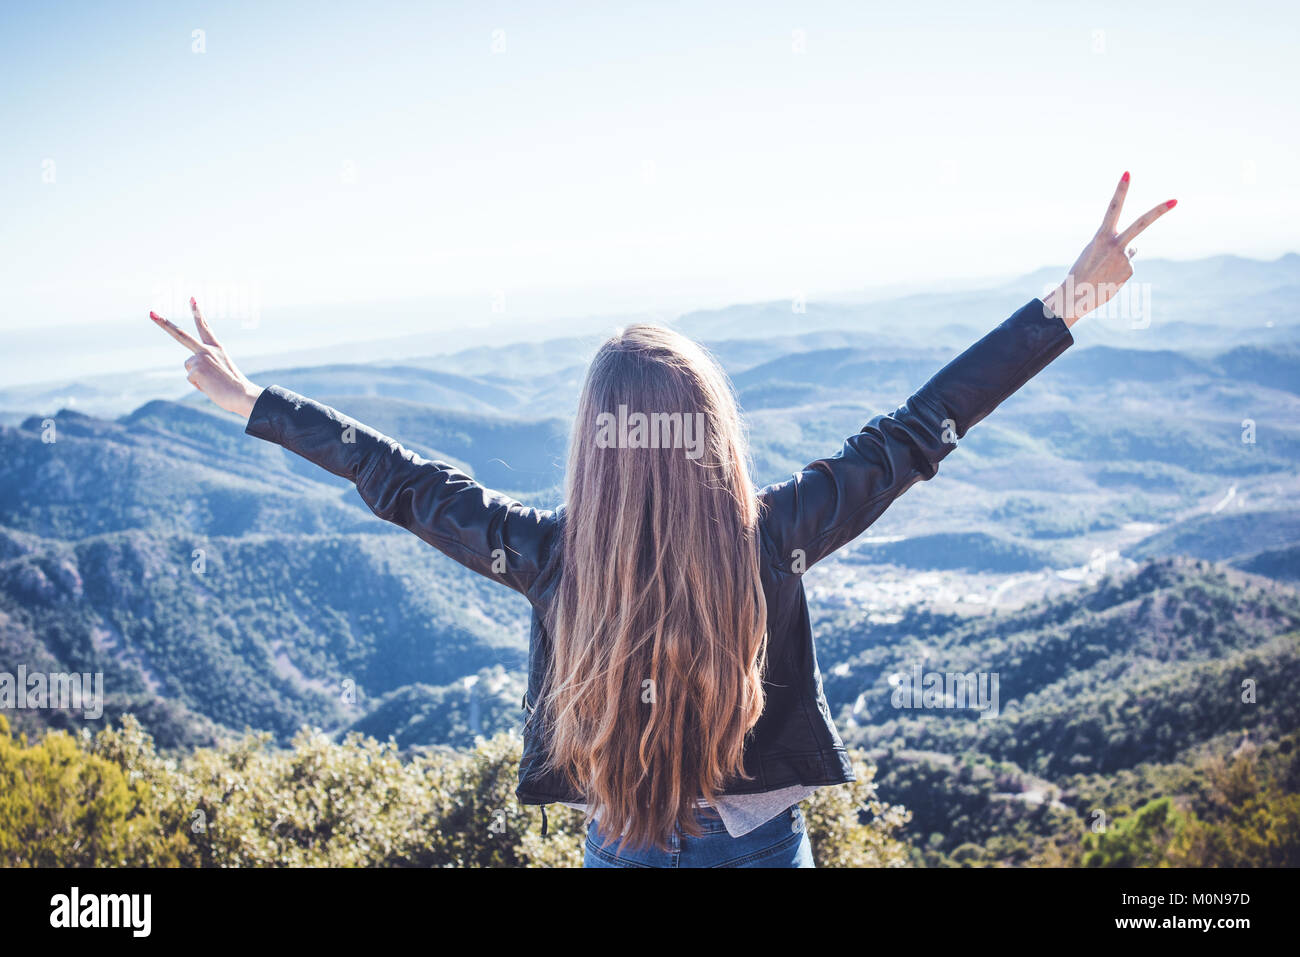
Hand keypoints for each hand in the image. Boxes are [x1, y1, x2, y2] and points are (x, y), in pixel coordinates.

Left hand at [150, 298, 263, 417]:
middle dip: (164, 324)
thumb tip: (192, 371)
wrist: (242, 394)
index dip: (198, 312)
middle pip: (181, 335)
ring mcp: (200, 357)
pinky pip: (191, 378)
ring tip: (214, 382)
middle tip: (151, 313)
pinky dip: (200, 385)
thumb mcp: (221, 371)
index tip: (192, 299)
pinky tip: (211, 386)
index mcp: (217, 348)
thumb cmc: (235, 386)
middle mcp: (207, 349)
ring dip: (198, 377)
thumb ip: (206, 365)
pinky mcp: (195, 368)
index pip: (205, 327)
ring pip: (189, 366)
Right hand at [1043, 172, 1176, 326]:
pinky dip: (1119, 272)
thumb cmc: (1080, 273)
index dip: (1120, 190)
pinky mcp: (1130, 271)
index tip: (1127, 173)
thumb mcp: (1092, 253)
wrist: (1074, 297)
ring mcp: (1125, 258)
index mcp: (1100, 237)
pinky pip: (1128, 266)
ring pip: (1129, 251)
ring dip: (1119, 259)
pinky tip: (1108, 279)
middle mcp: (1115, 245)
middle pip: (1141, 224)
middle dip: (1159, 211)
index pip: (1112, 208)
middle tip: (1176, 199)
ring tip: (1103, 272)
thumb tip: (1135, 249)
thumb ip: (1113, 245)